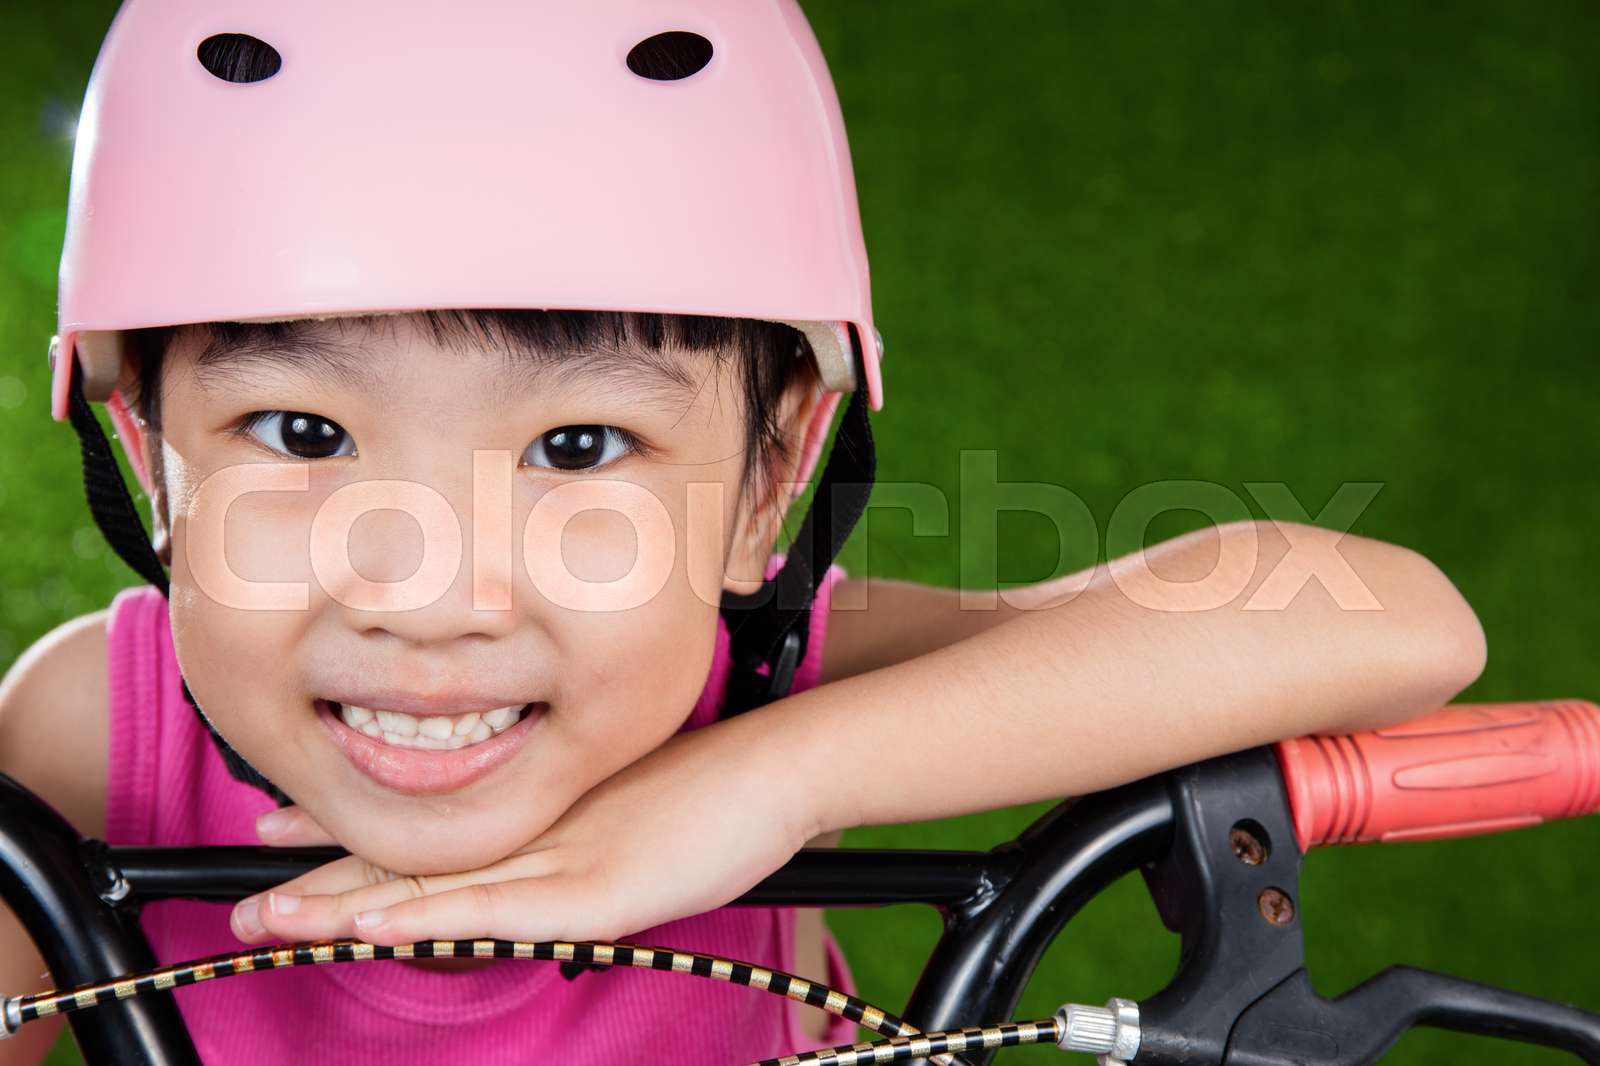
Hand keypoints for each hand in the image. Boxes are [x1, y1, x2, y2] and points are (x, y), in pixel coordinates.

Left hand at [229, 717, 819, 946]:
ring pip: (439, 884)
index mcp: (540, 808)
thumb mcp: (633, 813)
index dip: (354, 835)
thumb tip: (542, 857)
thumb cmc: (718, 792)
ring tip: (272, 918)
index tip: (284, 830)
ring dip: (349, 904)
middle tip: (248, 897)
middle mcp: (536, 825)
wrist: (780, 768)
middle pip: (417, 857)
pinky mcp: (595, 889)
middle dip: (325, 881)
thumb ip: (580, 835)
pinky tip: (373, 924)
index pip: (433, 826)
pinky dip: (429, 916)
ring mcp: (561, 855)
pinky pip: (497, 908)